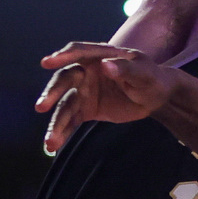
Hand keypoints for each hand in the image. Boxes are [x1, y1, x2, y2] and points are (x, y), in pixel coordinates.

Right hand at [35, 43, 178, 154]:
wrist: (156, 97)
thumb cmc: (151, 78)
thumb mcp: (143, 73)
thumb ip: (125, 69)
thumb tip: (106, 66)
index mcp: (100, 56)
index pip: (78, 53)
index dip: (62, 56)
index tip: (47, 62)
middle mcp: (86, 72)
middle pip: (64, 80)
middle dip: (52, 93)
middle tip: (41, 107)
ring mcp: (84, 92)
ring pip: (65, 106)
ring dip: (56, 123)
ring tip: (49, 141)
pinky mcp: (86, 109)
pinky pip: (71, 121)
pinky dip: (62, 133)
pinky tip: (53, 146)